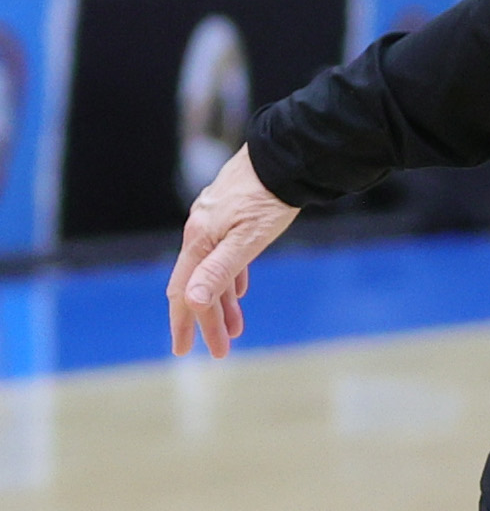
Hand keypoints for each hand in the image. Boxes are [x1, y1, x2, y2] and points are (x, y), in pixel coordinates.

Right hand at [167, 144, 299, 356]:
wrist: (283, 159)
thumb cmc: (268, 201)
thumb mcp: (246, 242)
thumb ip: (219, 271)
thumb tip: (192, 302)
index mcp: (200, 241)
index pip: (186, 292)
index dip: (185, 323)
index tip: (185, 351)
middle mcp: (200, 232)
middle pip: (198, 285)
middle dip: (206, 321)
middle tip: (219, 351)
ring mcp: (214, 224)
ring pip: (214, 271)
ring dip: (223, 303)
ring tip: (236, 329)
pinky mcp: (229, 216)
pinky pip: (225, 256)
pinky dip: (231, 279)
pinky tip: (239, 291)